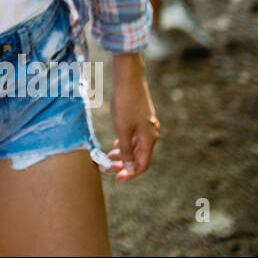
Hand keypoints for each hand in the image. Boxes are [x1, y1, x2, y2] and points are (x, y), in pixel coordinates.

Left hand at [107, 53, 158, 181]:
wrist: (128, 78)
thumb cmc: (125, 104)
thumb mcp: (122, 130)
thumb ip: (125, 150)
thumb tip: (129, 167)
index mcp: (149, 139)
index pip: (142, 164)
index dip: (130, 174)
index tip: (116, 179)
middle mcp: (151, 133)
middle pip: (139, 156)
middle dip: (124, 165)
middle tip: (107, 168)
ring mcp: (146, 125)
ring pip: (136, 146)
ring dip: (123, 154)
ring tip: (108, 158)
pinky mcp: (140, 118)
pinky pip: (134, 137)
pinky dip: (125, 143)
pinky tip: (116, 144)